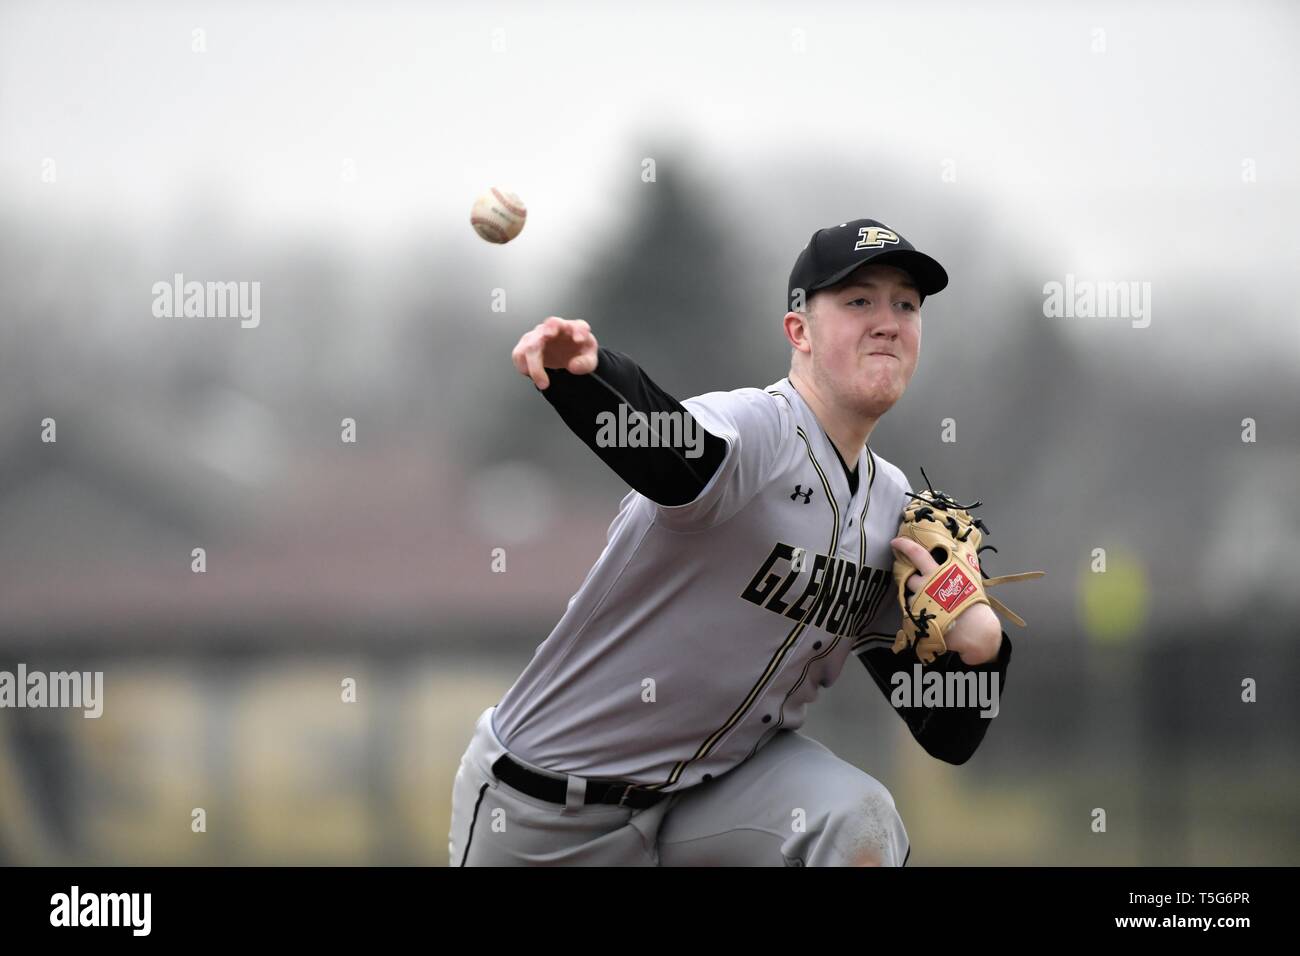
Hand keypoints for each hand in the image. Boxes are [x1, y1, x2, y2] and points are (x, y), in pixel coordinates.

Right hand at [510, 316, 598, 389]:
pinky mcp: (528, 343)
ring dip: (533, 364)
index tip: (579, 340)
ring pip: (530, 342)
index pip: (579, 325)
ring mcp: (540, 334)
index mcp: (575, 328)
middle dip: (549, 335)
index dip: (579, 331)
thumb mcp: (589, 360)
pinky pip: (519, 353)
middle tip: (550, 356)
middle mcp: (556, 327)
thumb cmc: (579, 352)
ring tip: (543, 382)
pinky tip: (531, 375)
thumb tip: (574, 366)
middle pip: (550, 327)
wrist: (569, 354)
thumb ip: (585, 363)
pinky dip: (522, 365)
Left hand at [890, 536, 1002, 665]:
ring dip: (914, 595)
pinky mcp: (916, 617)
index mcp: (940, 572)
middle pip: (907, 575)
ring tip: (926, 600)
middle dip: (905, 574)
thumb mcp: (968, 577)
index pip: (917, 554)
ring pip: (909, 594)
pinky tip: (927, 614)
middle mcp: (926, 585)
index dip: (905, 546)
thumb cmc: (974, 603)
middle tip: (908, 575)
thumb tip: (958, 549)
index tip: (895, 542)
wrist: (975, 630)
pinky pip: (911, 611)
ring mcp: (920, 601)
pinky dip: (917, 611)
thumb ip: (958, 565)